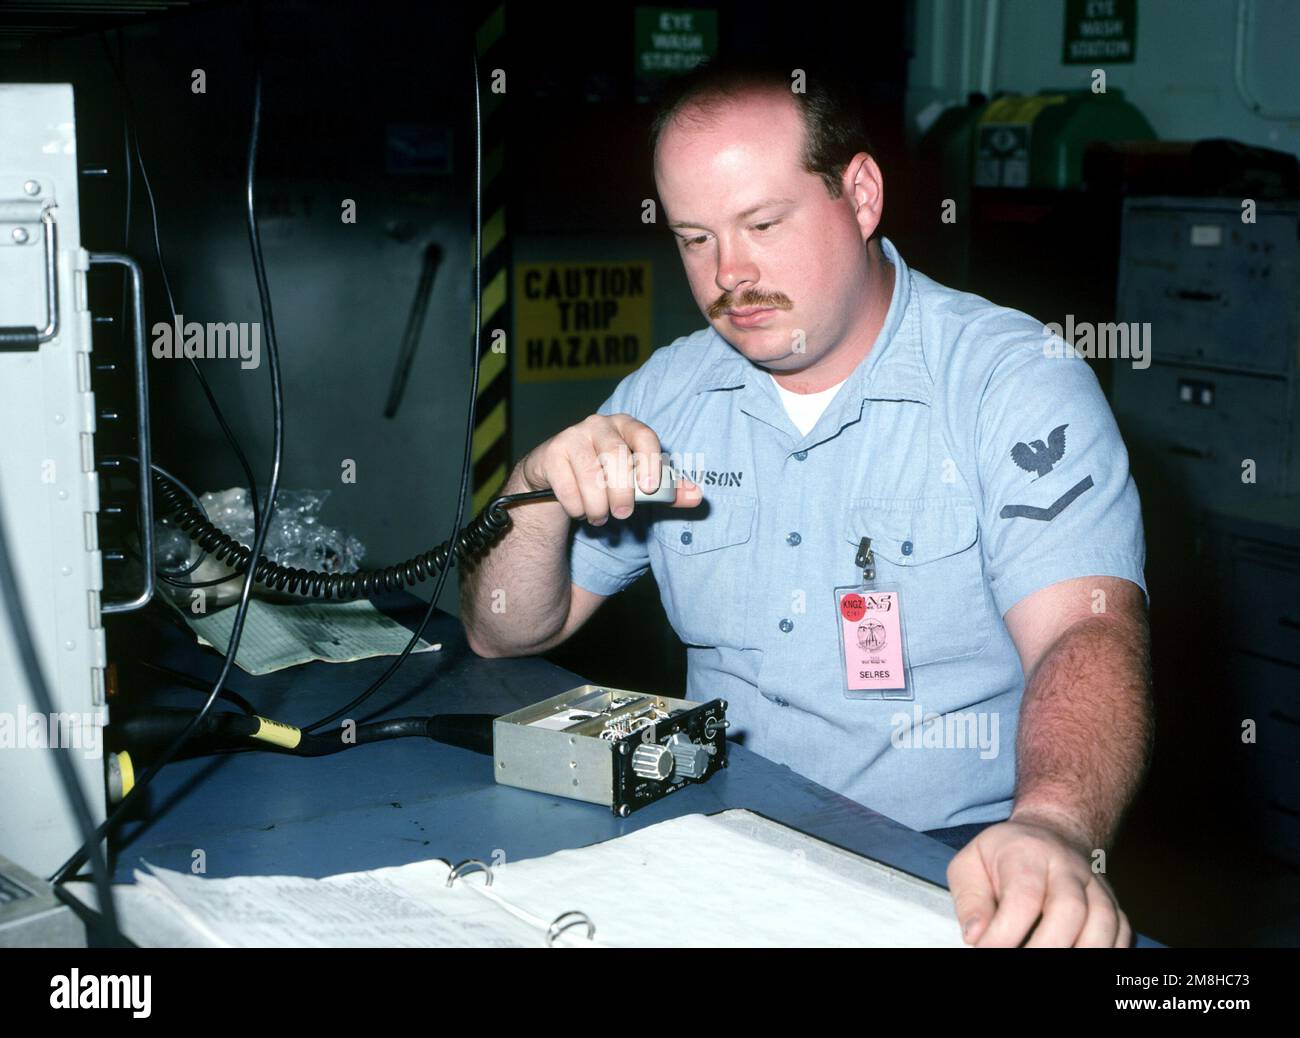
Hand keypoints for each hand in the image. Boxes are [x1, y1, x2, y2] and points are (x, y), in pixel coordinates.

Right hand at [520, 413, 700, 525]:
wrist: (556, 475)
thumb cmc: (605, 475)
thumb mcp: (638, 482)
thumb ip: (668, 490)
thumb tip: (698, 496)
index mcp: (626, 426)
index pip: (644, 435)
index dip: (650, 460)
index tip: (650, 487)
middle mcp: (599, 424)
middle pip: (615, 457)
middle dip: (622, 493)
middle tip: (622, 514)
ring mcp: (572, 436)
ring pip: (591, 476)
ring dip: (598, 506)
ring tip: (599, 516)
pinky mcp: (551, 453)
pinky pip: (567, 488)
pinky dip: (577, 508)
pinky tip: (579, 510)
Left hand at [946, 814, 1131, 946]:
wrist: (1049, 834)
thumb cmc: (1002, 857)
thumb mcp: (970, 865)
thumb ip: (971, 900)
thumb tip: (976, 935)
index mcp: (1027, 852)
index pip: (1023, 895)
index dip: (1006, 930)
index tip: (987, 949)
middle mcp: (1067, 867)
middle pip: (1070, 909)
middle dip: (1047, 946)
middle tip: (1020, 964)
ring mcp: (1096, 885)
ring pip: (1104, 921)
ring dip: (1082, 951)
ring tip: (1055, 970)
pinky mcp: (1113, 904)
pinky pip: (1121, 931)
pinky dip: (1109, 951)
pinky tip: (1084, 961)